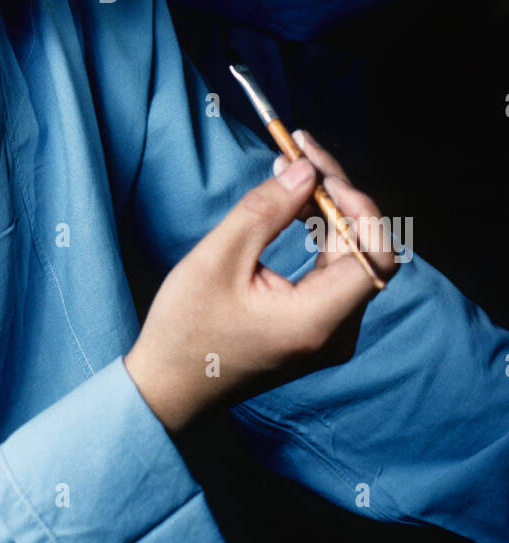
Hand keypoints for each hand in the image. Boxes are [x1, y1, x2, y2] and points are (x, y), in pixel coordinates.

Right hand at [123, 135, 395, 433]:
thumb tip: (306, 170)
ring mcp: (331, 334)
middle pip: (368, 251)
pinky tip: (296, 208)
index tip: (315, 166)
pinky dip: (321, 235)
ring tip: (293, 171)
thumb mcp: (219, 258)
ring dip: (330, 211)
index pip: (373, 253)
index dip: (354, 201)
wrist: (169, 387)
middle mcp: (337, 332)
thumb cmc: (186, 328)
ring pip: (354, 258)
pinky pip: (336, 272)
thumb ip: (267, 210)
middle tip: (301, 154)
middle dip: (339, 196)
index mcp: (318, 321)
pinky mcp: (318, 329)